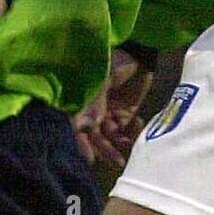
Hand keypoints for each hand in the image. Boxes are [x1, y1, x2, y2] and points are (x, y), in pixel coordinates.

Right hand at [71, 49, 153, 167]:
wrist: (134, 53)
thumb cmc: (108, 65)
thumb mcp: (96, 86)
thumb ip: (89, 109)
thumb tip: (84, 130)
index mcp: (80, 106)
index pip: (77, 132)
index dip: (82, 146)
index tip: (90, 159)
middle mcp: (93, 113)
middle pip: (96, 138)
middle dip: (105, 150)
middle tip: (116, 161)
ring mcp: (109, 113)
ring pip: (112, 136)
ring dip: (119, 143)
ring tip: (127, 144)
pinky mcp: (126, 112)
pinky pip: (127, 128)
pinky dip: (131, 130)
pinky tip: (136, 123)